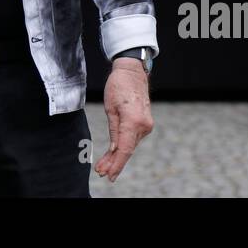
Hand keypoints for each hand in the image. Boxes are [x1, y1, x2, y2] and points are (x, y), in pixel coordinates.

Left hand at [95, 59, 152, 181]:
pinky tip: (114, 154)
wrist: (132, 72)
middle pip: (127, 150)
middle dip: (114, 163)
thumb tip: (114, 151)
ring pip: (130, 146)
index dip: (116, 164)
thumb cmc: (118, 86)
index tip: (108, 175)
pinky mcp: (145, 124)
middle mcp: (143, 126)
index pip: (125, 149)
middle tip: (101, 172)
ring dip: (117, 156)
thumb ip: (114, 132)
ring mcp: (146, 125)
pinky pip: (132, 139)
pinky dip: (123, 147)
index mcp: (134, 121)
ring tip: (103, 167)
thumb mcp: (110, 109)